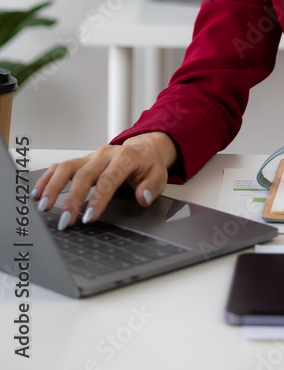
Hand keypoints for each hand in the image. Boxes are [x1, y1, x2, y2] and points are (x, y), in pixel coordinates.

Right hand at [30, 132, 177, 228]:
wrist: (143, 149)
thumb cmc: (148, 165)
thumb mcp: (159, 176)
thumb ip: (151, 187)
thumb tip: (142, 197)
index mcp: (125, 157)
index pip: (109, 179)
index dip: (98, 198)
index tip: (90, 217)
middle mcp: (105, 155)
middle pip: (84, 175)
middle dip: (73, 199)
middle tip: (66, 221)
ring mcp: (91, 157)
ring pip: (68, 167)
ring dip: (54, 187)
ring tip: (44, 206)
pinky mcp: (81, 160)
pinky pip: (60, 166)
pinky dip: (48, 178)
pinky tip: (38, 193)